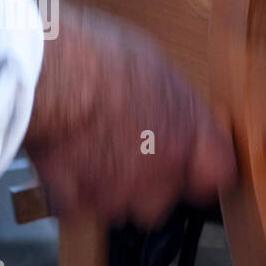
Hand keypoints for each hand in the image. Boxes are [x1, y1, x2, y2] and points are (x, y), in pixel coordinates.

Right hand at [24, 12, 235, 225]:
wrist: (46, 77)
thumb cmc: (95, 57)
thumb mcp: (155, 66)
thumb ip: (174, 106)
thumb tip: (176, 113)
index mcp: (189, 133)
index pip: (219, 174)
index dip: (203, 173)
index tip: (193, 170)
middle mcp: (162, 170)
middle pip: (164, 196)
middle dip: (145, 182)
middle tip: (121, 152)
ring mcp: (121, 193)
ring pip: (120, 206)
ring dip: (106, 187)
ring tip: (85, 151)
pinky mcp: (79, 206)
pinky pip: (78, 208)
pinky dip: (67, 193)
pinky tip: (59, 161)